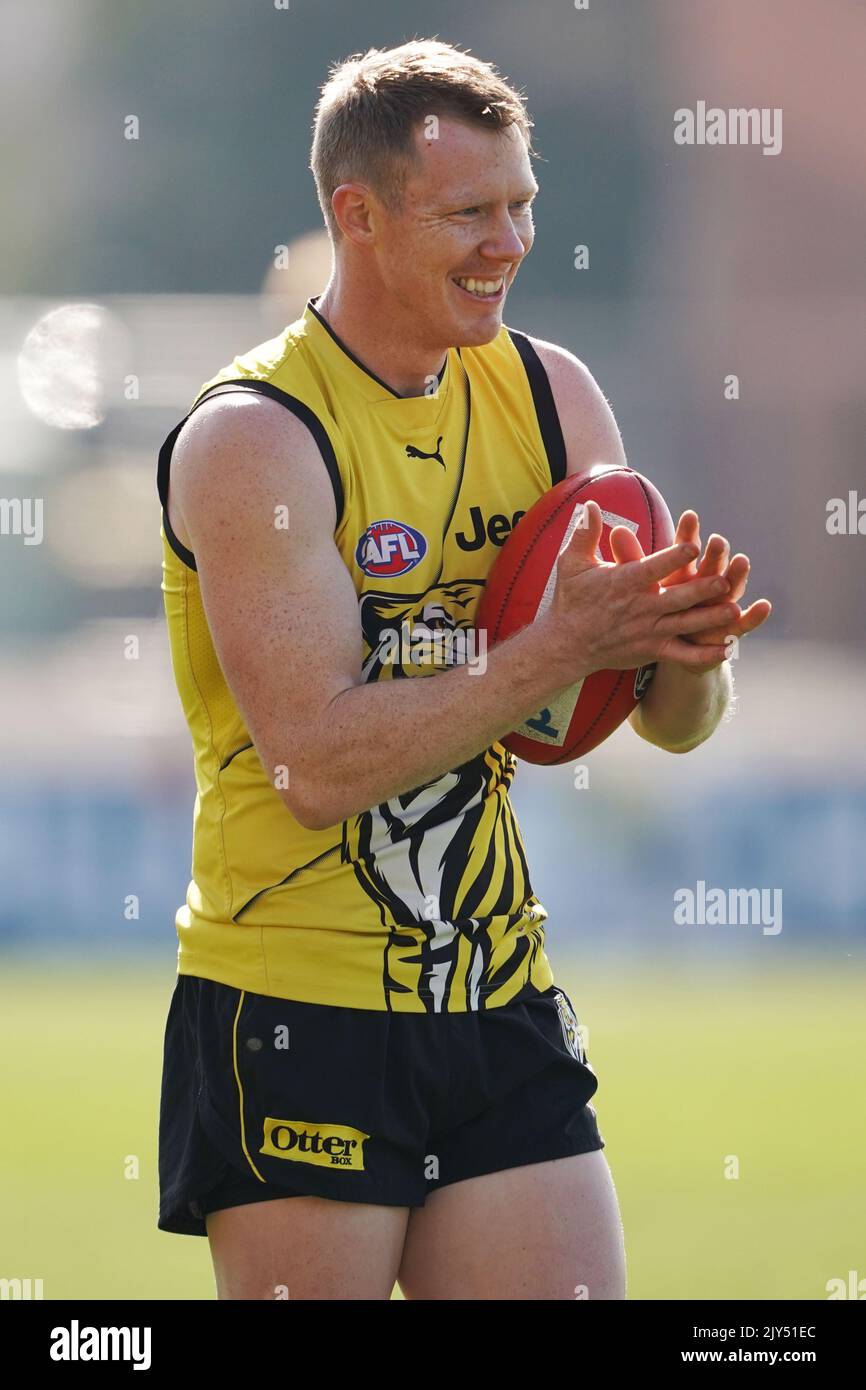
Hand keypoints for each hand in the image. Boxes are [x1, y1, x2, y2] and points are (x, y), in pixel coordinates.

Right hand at [542, 500, 741, 680]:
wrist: (567, 644)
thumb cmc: (572, 599)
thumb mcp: (572, 563)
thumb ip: (585, 533)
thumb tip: (591, 504)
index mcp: (624, 582)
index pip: (653, 567)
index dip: (674, 557)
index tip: (693, 546)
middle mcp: (641, 607)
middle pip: (677, 597)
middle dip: (701, 590)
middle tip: (724, 581)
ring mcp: (649, 631)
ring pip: (686, 624)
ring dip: (711, 618)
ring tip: (735, 611)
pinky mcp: (653, 650)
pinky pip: (683, 655)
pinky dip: (705, 655)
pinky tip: (727, 648)